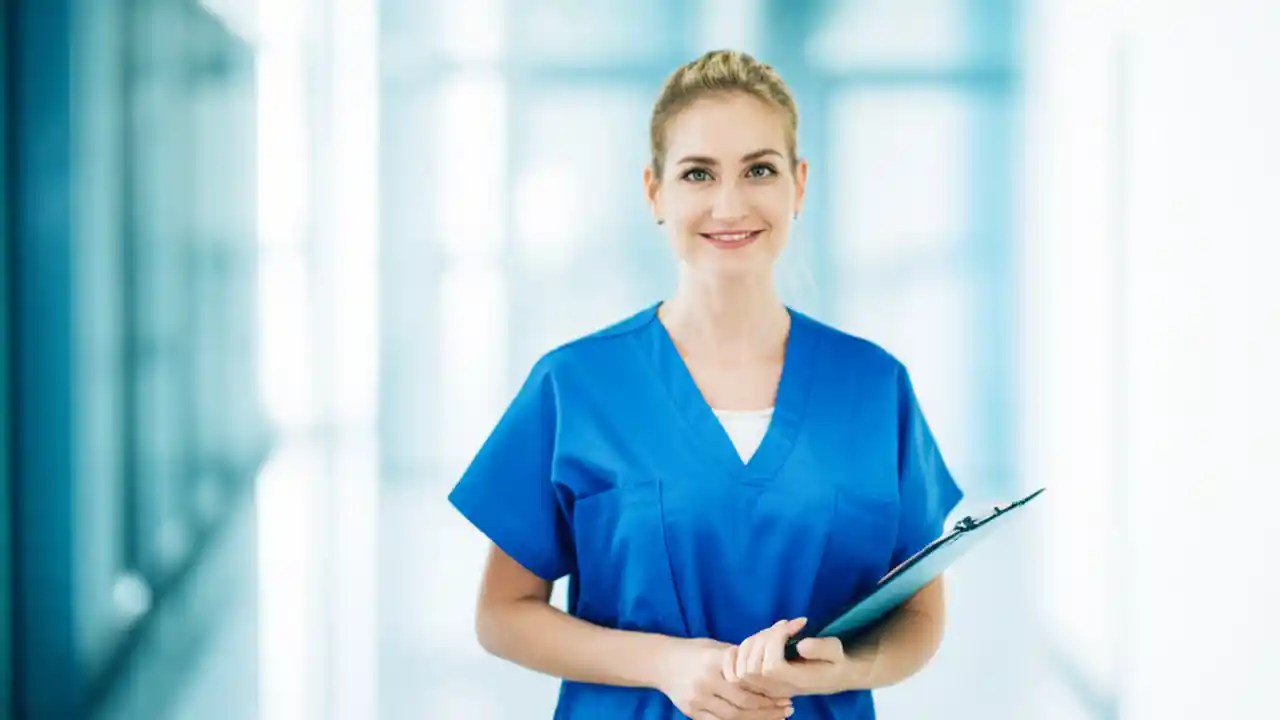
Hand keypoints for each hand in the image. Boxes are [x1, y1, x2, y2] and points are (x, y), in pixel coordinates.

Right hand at [655, 637, 794, 718]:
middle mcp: (705, 682)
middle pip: (742, 703)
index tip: (786, 694)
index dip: (768, 691)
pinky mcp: (690, 712)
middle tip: (787, 709)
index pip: (747, 681)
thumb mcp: (717, 648)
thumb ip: (740, 658)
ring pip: (732, 717)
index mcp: (714, 661)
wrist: (661, 662)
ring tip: (777, 718)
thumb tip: (771, 661)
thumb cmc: (695, 651)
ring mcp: (696, 700)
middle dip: (768, 709)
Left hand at [731, 618, 856, 697]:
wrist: (832, 676)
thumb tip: (801, 645)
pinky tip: (763, 637)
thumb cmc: (835, 662)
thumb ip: (823, 649)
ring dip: (756, 639)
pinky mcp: (759, 681)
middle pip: (753, 665)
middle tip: (785, 625)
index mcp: (796, 682)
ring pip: (743, 664)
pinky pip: (738, 666)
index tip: (794, 624)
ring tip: (776, 630)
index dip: (776, 640)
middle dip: (766, 637)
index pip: (772, 666)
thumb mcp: (837, 652)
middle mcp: (777, 688)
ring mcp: (766, 686)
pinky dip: (745, 647)